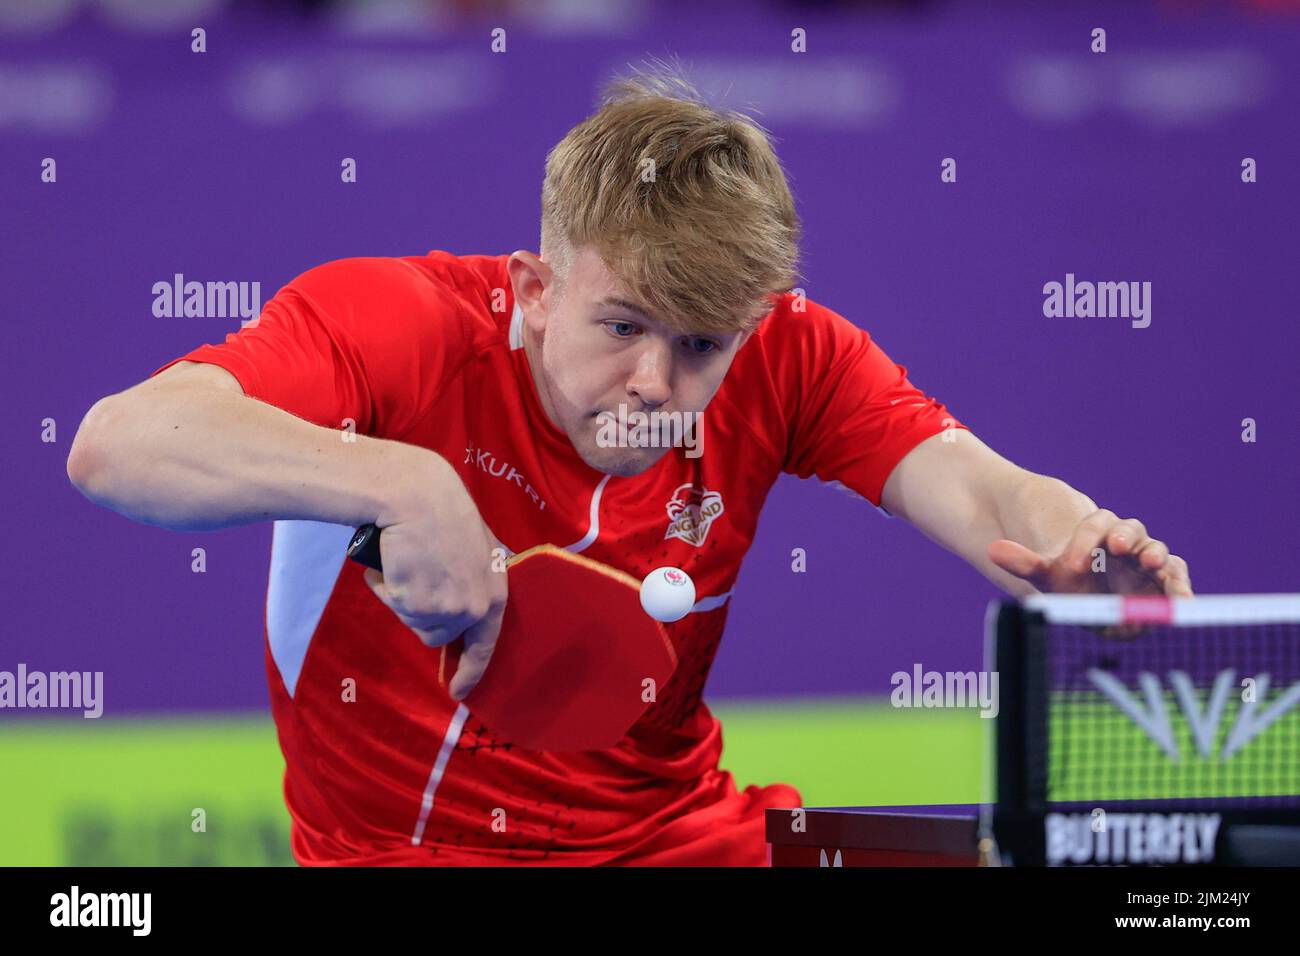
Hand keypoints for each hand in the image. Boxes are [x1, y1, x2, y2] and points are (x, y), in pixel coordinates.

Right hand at [363, 451, 505, 700]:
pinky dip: (386, 589)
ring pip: (414, 622)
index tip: (460, 692)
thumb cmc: (442, 511)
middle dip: (421, 613)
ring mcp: (448, 609)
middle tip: (415, 574)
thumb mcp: (474, 548)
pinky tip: (392, 562)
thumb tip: (463, 608)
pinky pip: (394, 607)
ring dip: (403, 599)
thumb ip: (472, 580)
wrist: (416, 495)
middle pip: (438, 635)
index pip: (485, 644)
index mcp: (495, 592)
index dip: (471, 670)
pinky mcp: (419, 606)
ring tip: (405, 562)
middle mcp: (476, 607)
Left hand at [988, 509, 1192, 597]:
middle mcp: (1127, 544)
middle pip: (1131, 531)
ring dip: (1156, 558)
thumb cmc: (1066, 579)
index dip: (1084, 540)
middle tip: (1115, 546)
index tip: (1070, 564)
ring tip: (1151, 563)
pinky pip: (1175, 583)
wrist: (1090, 598)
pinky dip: (1180, 591)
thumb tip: (992, 550)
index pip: (1095, 525)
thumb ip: (1025, 563)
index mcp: (1098, 532)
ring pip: (1158, 553)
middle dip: (1124, 538)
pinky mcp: (1164, 587)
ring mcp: (1148, 564)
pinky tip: (1184, 605)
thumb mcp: (1044, 573)